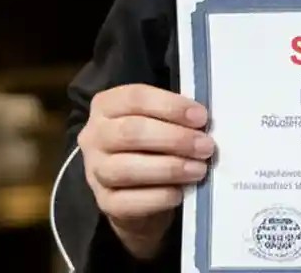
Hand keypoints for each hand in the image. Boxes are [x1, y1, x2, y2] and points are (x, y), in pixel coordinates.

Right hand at [77, 84, 214, 259]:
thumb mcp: (160, 121)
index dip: (171, 106)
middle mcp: (94, 136)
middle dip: (174, 139)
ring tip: (199, 170)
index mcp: (107, 106)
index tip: (201, 117)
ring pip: (127, 168)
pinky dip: (159, 197)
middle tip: (206, 146)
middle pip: (131, 132)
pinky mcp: (104, 203)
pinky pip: (129, 201)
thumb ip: (176, 117)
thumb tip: (205, 123)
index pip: (135, 98)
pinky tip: (180, 192)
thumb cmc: (153, 145)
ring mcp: (95, 171)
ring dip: (170, 168)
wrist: (137, 191)